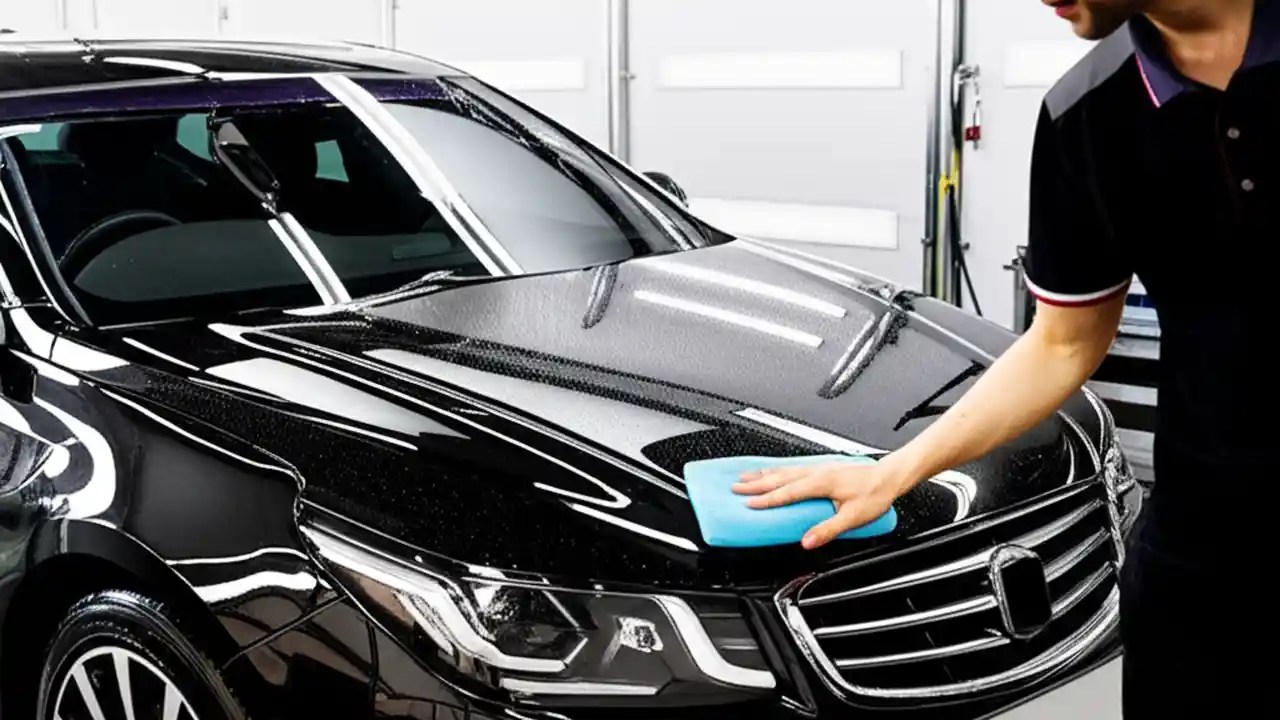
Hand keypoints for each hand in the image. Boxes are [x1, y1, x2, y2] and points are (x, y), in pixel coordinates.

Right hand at [732, 459, 913, 549]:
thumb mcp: (852, 517)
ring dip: (762, 474)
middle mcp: (816, 472)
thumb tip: (806, 541)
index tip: (748, 504)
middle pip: (779, 478)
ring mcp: (818, 468)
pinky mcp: (822, 468)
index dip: (766, 500)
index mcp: (820, 483)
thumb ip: (827, 530)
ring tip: (744, 477)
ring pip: (783, 470)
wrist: (889, 476)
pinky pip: (792, 467)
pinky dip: (776, 469)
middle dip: (755, 484)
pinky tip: (771, 472)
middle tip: (735, 487)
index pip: (786, 493)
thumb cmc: (874, 493)